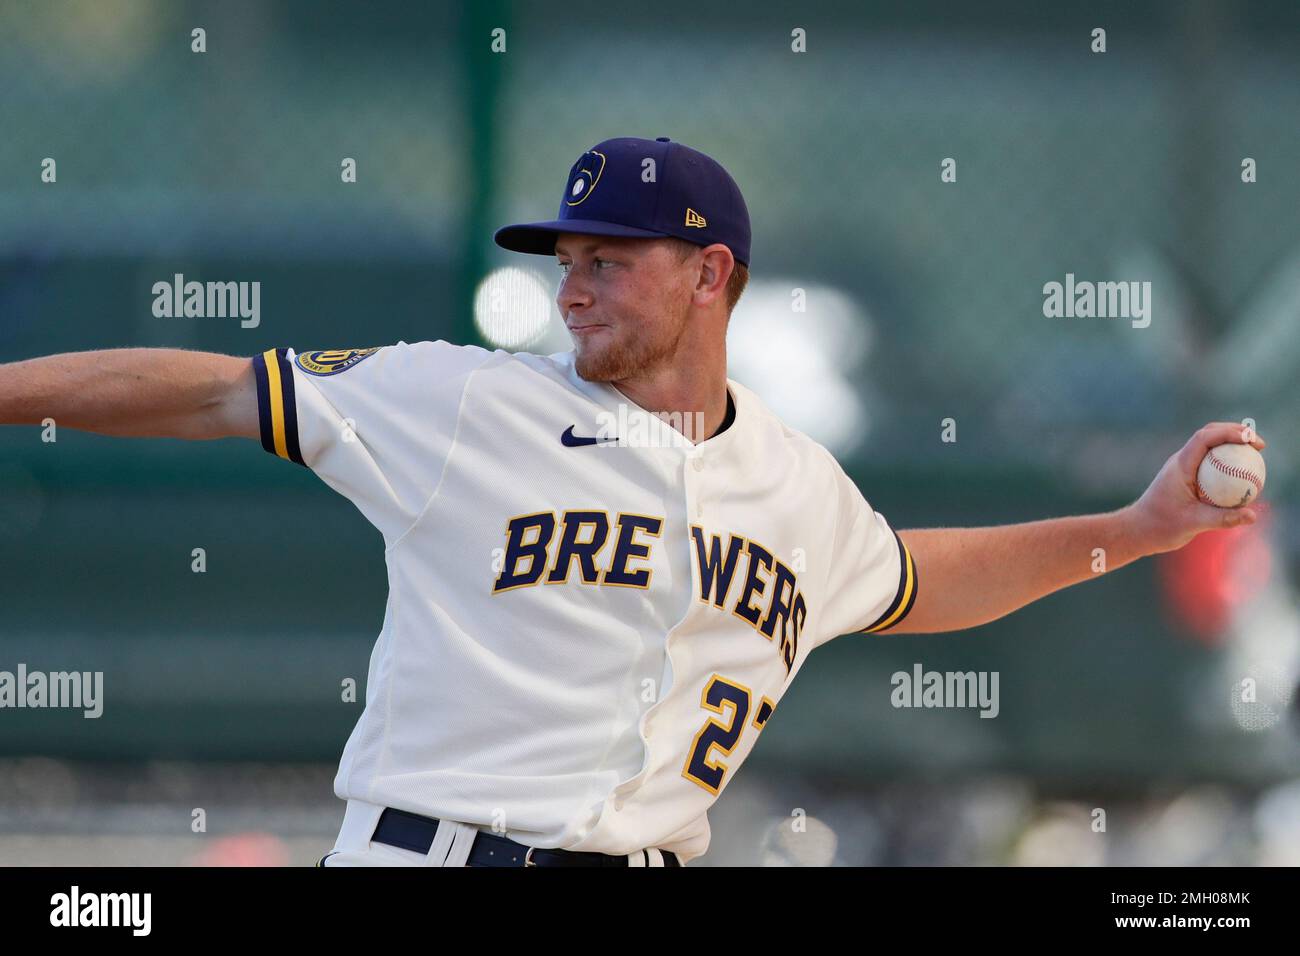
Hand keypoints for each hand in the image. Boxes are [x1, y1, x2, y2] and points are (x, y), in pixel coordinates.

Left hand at [1124, 422, 1264, 555]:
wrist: (1138, 531)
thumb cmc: (1161, 527)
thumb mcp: (1193, 524)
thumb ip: (1223, 519)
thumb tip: (1252, 516)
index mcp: (1180, 466)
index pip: (1205, 438)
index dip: (1230, 433)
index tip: (1252, 440)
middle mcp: (1180, 462)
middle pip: (1209, 435)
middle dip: (1235, 432)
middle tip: (1260, 444)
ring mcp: (1183, 468)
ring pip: (1209, 447)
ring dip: (1231, 445)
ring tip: (1255, 454)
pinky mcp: (1186, 478)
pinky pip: (1209, 464)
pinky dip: (1226, 463)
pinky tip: (1243, 477)